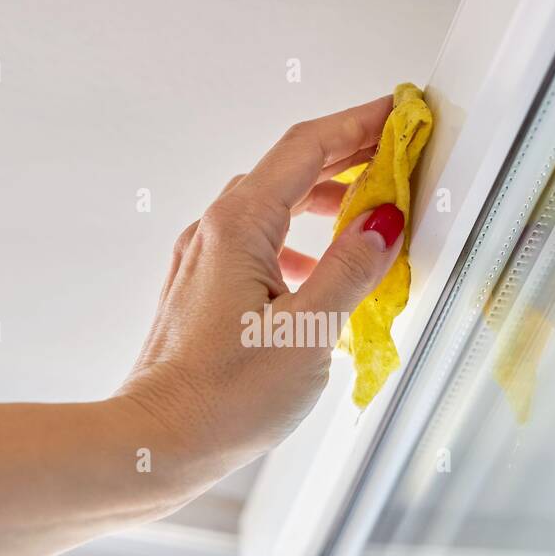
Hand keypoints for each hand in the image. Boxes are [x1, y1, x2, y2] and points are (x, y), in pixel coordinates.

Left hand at [117, 96, 405, 489]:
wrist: (155, 443)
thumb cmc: (224, 397)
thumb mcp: (310, 330)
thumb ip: (352, 269)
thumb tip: (382, 224)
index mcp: (239, 225)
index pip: (307, 148)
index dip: (359, 124)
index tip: (399, 113)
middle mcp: (213, 232)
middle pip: (288, 170)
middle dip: (346, 157)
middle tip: (395, 155)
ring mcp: (201, 261)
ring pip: (271, 207)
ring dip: (322, 201)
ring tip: (367, 214)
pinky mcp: (200, 292)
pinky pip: (255, 244)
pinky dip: (297, 242)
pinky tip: (318, 275)